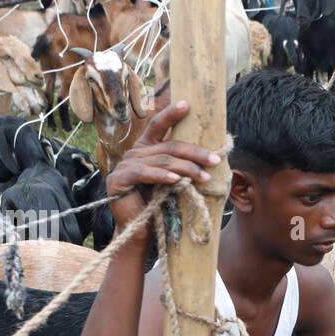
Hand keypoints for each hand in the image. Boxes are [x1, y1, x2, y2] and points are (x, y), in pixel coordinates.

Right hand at [105, 100, 223, 231]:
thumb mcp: (173, 181)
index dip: (171, 114)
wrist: (139, 231)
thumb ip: (182, 167)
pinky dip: (162, 176)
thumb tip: (210, 157)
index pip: (158, 125)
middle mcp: (135, 153)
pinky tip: (176, 181)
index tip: (187, 104)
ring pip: (161, 160)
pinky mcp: (119, 180)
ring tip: (205, 176)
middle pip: (168, 146)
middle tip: (215, 159)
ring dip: (186, 168)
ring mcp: (126, 165)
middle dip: (194, 152)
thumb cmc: (159, 206)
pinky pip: (144, 174)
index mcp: (146, 148)